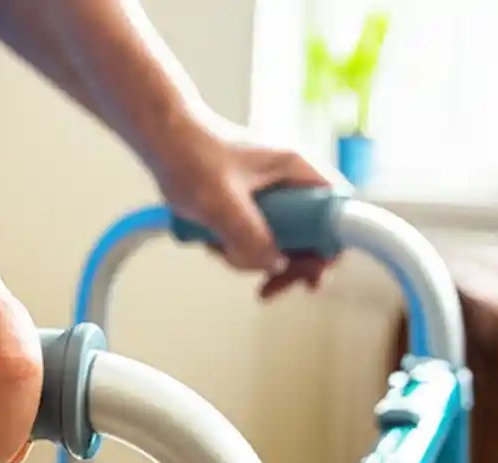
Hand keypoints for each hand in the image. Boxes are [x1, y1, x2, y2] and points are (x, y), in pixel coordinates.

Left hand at [150, 120, 342, 299]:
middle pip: (310, 237)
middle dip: (285, 265)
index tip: (312, 278)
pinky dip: (234, 249)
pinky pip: (252, 239)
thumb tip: (274, 265)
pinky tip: (209, 241)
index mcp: (297, 171)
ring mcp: (269, 196)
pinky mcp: (247, 206)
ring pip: (278, 243)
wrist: (160, 137)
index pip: (337, 214)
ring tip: (218, 247)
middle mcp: (289, 184)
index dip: (330, 248)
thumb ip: (248, 235)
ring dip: (250, 257)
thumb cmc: (189, 154)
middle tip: (267, 289)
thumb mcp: (220, 200)